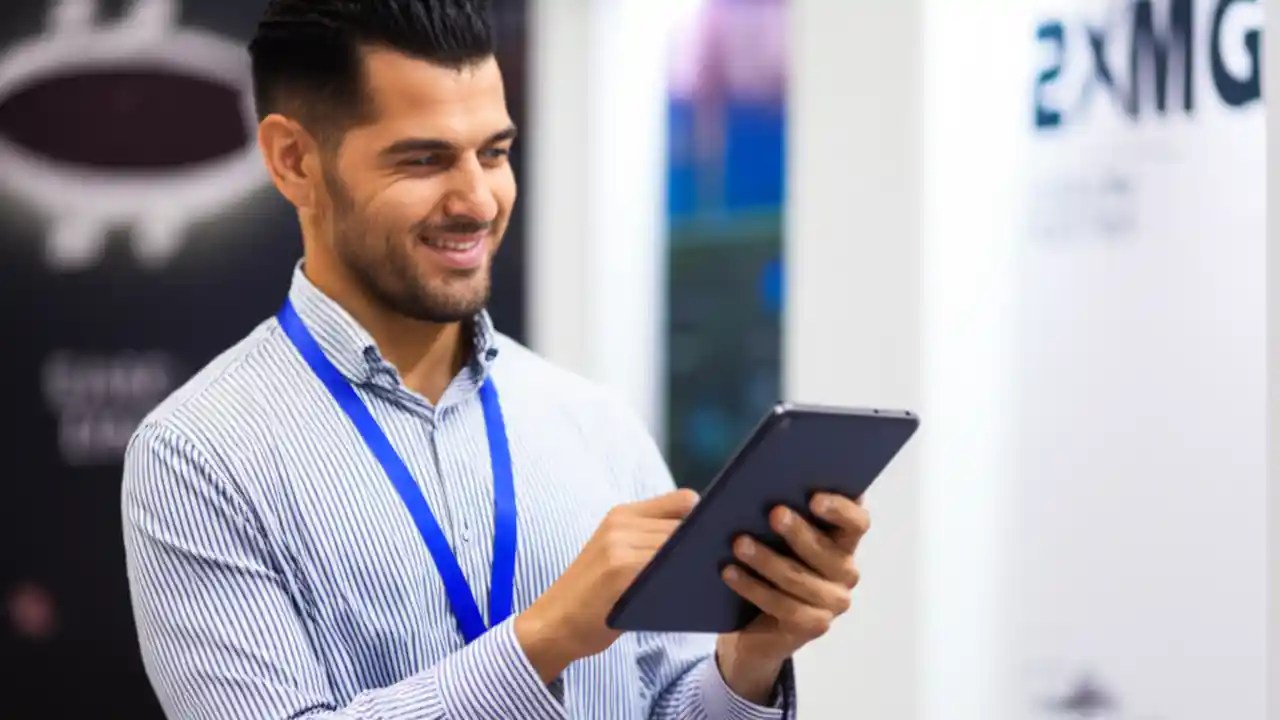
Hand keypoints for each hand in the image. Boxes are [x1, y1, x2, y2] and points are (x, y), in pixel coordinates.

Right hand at [515, 489, 698, 681]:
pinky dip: (683, 582)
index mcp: (623, 514)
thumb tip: (705, 539)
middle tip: (721, 567)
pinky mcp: (621, 572)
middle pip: (686, 526)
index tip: (715, 538)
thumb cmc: (593, 594)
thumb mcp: (615, 552)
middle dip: (705, 545)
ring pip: (680, 548)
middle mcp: (621, 523)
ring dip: (697, 565)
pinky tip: (688, 597)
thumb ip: (650, 539)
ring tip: (705, 583)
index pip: (683, 500)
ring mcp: (620, 547)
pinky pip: (667, 571)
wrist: (553, 623)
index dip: (704, 517)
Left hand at [716, 492, 869, 703]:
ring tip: (739, 544)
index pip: (857, 522)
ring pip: (801, 579)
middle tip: (773, 513)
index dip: (841, 509)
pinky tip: (730, 572)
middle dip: (799, 532)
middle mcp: (845, 569)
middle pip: (828, 552)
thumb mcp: (764, 531)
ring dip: (768, 560)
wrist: (752, 623)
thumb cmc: (765, 561)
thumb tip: (714, 491)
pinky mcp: (813, 625)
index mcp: (842, 539)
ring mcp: (833, 601)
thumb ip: (759, 509)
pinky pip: (785, 607)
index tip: (814, 498)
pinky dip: (754, 588)